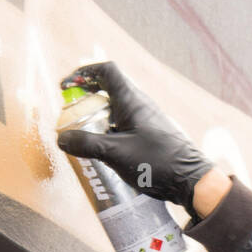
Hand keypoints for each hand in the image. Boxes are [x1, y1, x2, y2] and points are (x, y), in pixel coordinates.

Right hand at [57, 61, 213, 211]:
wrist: (190, 180)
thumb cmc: (156, 162)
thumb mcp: (115, 154)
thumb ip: (86, 144)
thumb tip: (61, 139)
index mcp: (131, 100)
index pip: (106, 71)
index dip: (83, 73)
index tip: (66, 87)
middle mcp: (140, 104)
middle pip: (108, 89)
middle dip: (85, 98)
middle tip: (70, 114)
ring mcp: (146, 119)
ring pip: (115, 108)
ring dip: (96, 116)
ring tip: (82, 135)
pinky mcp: (150, 134)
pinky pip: (124, 124)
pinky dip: (108, 130)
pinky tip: (102, 149)